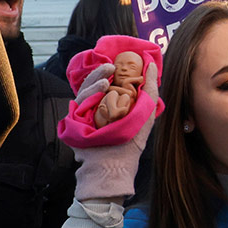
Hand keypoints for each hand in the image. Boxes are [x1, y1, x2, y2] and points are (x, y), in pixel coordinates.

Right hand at [60, 43, 164, 201]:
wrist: (114, 167)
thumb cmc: (130, 144)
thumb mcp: (146, 114)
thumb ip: (149, 90)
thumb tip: (152, 64)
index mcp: (112, 105)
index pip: (108, 82)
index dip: (112, 70)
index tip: (121, 59)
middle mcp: (96, 108)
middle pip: (94, 84)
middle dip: (102, 71)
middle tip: (113, 64)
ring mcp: (85, 115)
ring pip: (85, 91)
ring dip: (95, 79)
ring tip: (107, 73)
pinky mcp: (75, 122)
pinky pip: (78, 103)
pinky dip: (89, 93)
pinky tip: (100, 87)